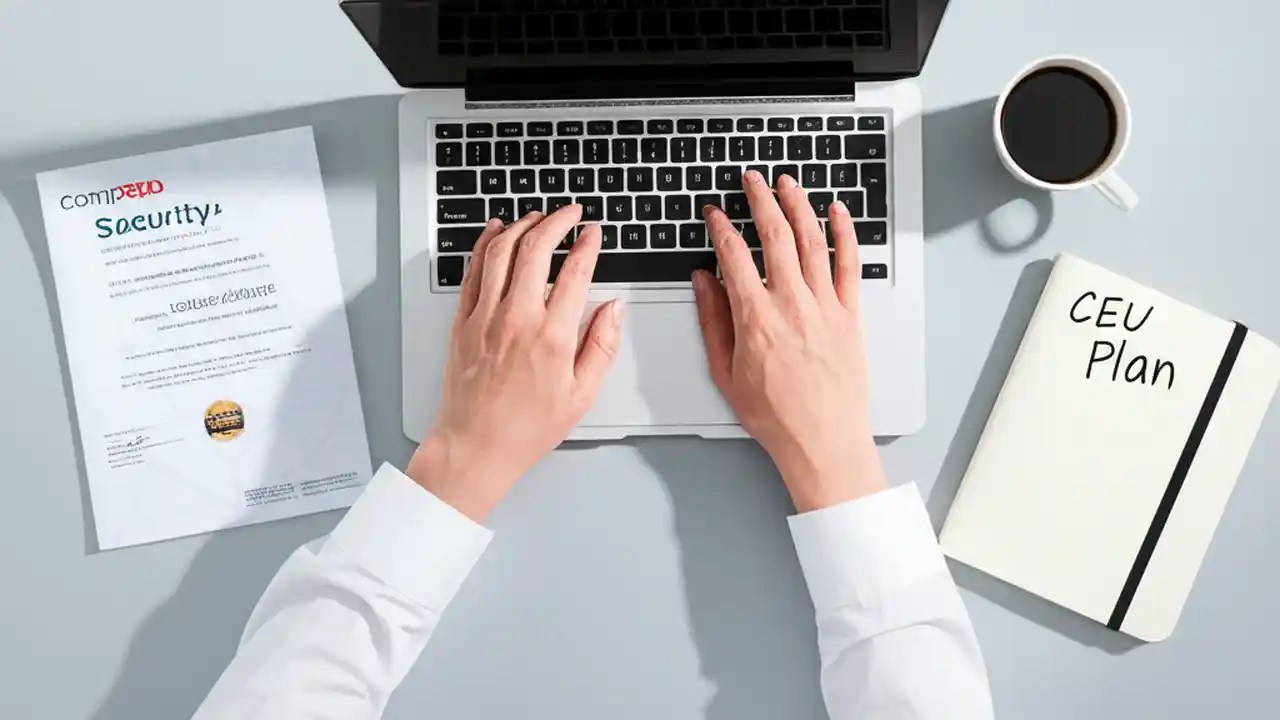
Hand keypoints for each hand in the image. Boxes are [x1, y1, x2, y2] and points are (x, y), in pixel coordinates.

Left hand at [407, 206, 622, 520]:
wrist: (476, 446)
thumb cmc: (526, 428)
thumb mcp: (581, 395)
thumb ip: (602, 347)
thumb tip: (614, 310)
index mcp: (551, 337)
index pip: (575, 272)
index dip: (587, 244)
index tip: (593, 232)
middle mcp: (516, 319)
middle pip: (536, 249)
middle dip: (556, 221)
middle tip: (569, 212)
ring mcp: (484, 317)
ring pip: (501, 251)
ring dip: (522, 225)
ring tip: (537, 216)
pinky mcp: (462, 322)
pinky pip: (473, 271)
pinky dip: (485, 244)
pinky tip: (495, 231)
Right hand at [693, 171, 886, 512]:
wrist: (822, 441)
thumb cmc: (775, 416)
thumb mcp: (725, 371)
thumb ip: (713, 320)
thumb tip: (703, 281)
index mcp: (756, 318)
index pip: (734, 255)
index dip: (721, 228)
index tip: (714, 215)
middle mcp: (792, 303)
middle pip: (775, 235)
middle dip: (760, 200)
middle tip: (751, 180)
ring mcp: (825, 306)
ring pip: (811, 240)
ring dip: (798, 205)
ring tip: (787, 183)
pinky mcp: (850, 314)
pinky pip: (849, 263)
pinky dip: (844, 232)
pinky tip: (836, 212)